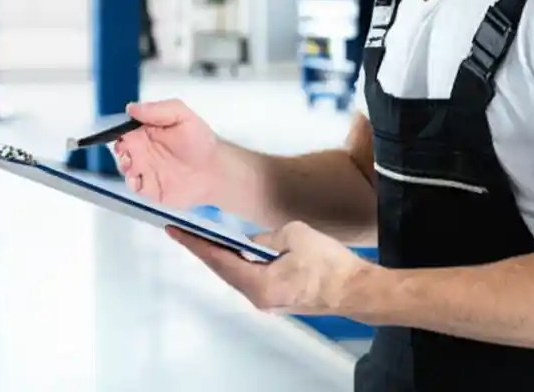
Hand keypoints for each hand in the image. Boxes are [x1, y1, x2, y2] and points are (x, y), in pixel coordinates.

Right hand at [112, 99, 220, 207]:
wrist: (216, 171)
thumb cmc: (201, 142)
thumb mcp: (182, 116)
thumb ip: (157, 110)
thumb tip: (132, 107)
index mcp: (148, 130)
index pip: (124, 128)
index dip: (118, 129)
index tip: (121, 132)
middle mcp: (144, 150)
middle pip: (120, 148)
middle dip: (120, 149)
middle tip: (127, 150)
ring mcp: (145, 169)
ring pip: (124, 167)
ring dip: (124, 166)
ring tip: (134, 164)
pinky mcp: (149, 188)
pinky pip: (133, 186)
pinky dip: (131, 183)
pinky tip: (138, 178)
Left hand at [167, 221, 392, 320]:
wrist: (357, 290)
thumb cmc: (330, 265)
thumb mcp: (293, 235)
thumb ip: (265, 238)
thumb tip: (253, 243)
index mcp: (259, 284)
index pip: (218, 260)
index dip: (196, 244)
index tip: (176, 231)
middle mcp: (259, 298)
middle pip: (224, 270)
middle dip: (205, 250)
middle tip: (186, 232)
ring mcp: (270, 302)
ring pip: (239, 275)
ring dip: (223, 257)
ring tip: (206, 239)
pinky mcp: (280, 300)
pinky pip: (253, 279)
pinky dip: (241, 265)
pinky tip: (237, 252)